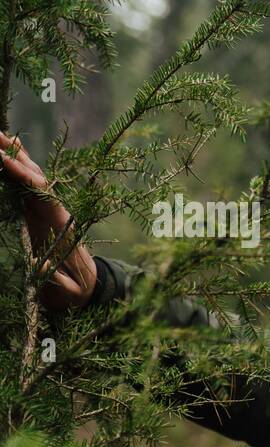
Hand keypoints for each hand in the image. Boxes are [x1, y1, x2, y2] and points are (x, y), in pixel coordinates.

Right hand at [0, 130, 96, 310]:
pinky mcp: (34, 213)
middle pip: (34, 176)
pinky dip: (12, 169)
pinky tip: (2, 154)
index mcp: (61, 223)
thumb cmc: (74, 290)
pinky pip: (22, 186)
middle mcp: (53, 210)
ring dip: (12, 156)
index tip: (4, 161)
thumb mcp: (68, 291)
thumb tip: (41, 264)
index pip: (42, 193)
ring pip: (28, 177)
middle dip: (15, 155)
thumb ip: (56, 281)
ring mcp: (43, 209)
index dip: (24, 176)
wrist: (84, 287)